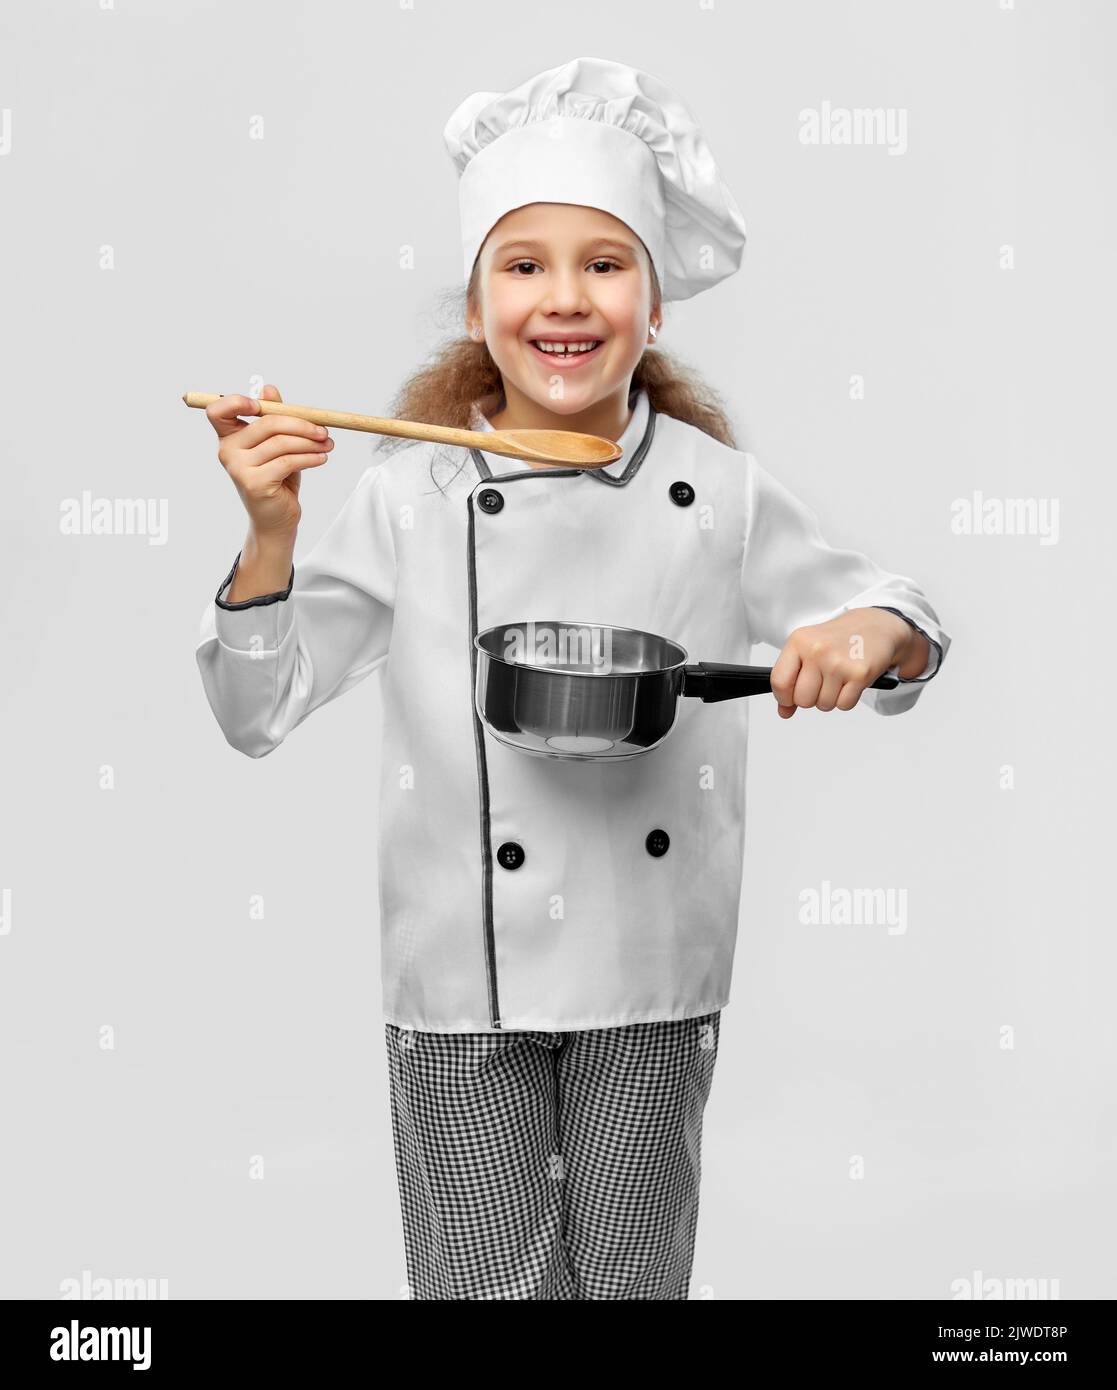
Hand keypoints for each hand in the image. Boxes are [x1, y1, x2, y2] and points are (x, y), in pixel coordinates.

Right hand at [207, 383, 333, 538]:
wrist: (276, 519)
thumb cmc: (276, 479)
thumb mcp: (276, 446)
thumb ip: (273, 418)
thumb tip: (269, 388)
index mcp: (228, 438)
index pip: (218, 410)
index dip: (237, 401)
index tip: (262, 405)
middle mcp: (228, 452)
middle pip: (266, 424)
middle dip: (300, 424)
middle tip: (323, 430)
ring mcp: (239, 469)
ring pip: (282, 443)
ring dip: (311, 442)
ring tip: (327, 444)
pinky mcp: (255, 484)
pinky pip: (289, 461)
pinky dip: (310, 457)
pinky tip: (322, 458)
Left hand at [770, 608, 926, 718]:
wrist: (874, 626)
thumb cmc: (837, 639)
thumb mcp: (807, 650)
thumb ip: (791, 680)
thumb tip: (784, 711)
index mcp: (799, 642)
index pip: (779, 682)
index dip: (784, 697)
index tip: (790, 698)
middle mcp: (817, 651)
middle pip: (802, 700)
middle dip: (811, 698)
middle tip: (822, 683)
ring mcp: (838, 663)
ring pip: (824, 705)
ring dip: (830, 698)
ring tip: (838, 679)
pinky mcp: (859, 674)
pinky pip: (844, 705)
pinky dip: (847, 700)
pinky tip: (850, 682)